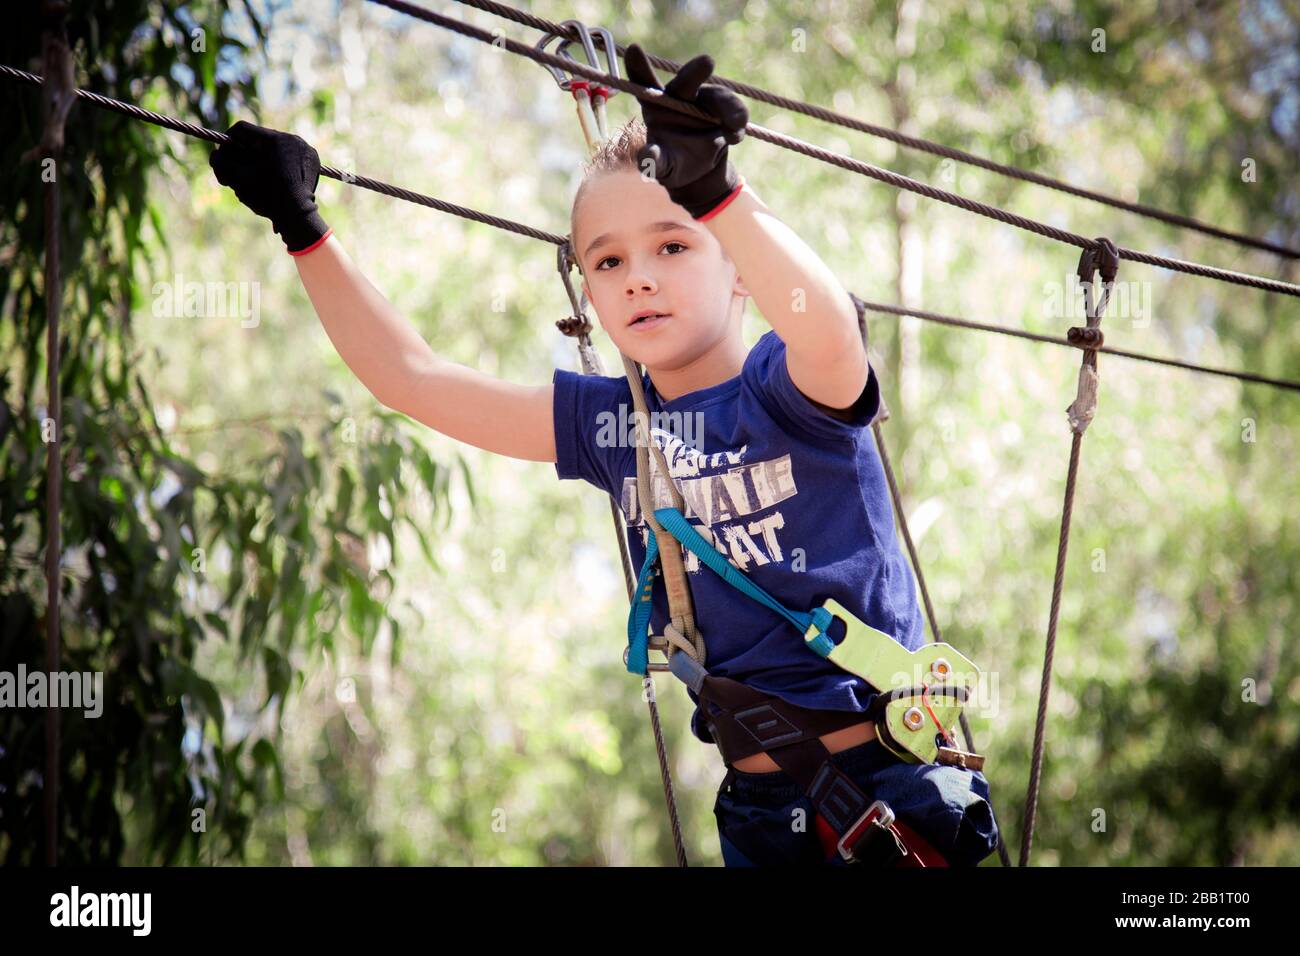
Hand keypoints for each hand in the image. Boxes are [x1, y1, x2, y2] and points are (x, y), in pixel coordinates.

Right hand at [209, 121, 330, 253]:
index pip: (242, 130)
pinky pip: (290, 154)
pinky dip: (280, 162)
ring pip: (274, 147)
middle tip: (236, 168)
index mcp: (273, 139)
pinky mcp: (312, 158)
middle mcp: (291, 138)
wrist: (299, 216)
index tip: (223, 154)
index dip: (228, 141)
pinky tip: (275, 176)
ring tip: (256, 175)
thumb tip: (215, 154)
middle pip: (259, 139)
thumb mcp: (237, 180)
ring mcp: (304, 148)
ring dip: (262, 157)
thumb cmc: (267, 198)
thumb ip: (221, 163)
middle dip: (245, 152)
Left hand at [623, 44, 748, 219]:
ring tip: (733, 129)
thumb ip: (653, 161)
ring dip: (728, 109)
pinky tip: (733, 138)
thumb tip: (646, 158)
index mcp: (655, 106)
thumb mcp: (661, 167)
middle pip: (686, 81)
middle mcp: (679, 96)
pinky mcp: (725, 109)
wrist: (700, 173)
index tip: (634, 49)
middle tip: (707, 62)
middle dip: (695, 71)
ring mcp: (704, 100)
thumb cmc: (672, 165)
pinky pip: (735, 110)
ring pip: (717, 96)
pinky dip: (737, 123)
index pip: (644, 83)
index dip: (638, 66)